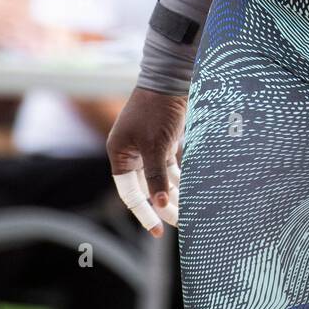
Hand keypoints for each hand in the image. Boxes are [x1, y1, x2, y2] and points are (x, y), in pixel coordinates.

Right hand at [107, 87, 187, 236]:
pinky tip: (189, 190)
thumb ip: (156, 176)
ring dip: (172, 193)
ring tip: (188, 211)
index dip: (144, 213)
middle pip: (145, 188)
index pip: (130, 194)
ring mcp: (145, 147)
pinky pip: (167, 167)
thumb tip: (161, 205)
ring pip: (158, 178)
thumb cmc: (158, 110)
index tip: (159, 230)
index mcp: (119, 155)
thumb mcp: (156, 146)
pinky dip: (177, 178)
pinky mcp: (161, 141)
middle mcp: (129, 153)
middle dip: (162, 205)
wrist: (170, 78)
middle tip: (180, 222)